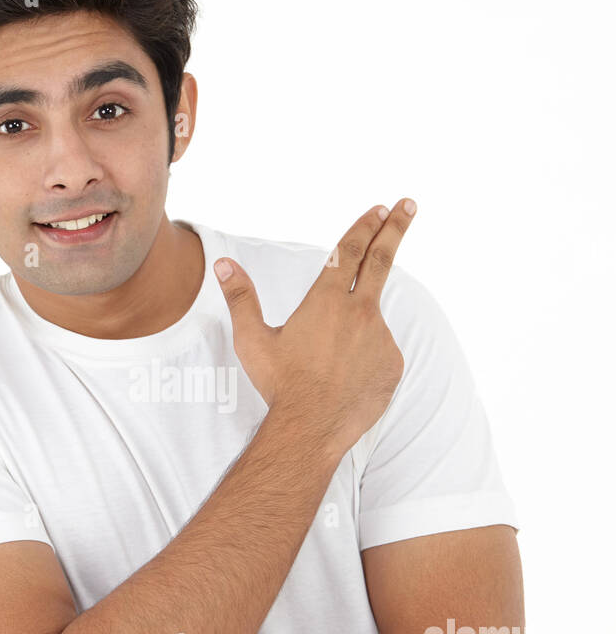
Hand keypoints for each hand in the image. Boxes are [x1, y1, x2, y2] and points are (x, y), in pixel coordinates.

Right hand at [213, 198, 416, 457]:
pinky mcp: (393, 364)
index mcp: (326, 300)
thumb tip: (224, 264)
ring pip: (371, 321)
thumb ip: (241, 298)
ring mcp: (380, 338)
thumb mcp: (252, 340)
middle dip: (396, 228)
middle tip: (408, 205)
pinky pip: (380, 353)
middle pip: (382, 259)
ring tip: (331, 361)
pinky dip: (365, 358)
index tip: (381, 208)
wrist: (312, 429)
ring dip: (357, 330)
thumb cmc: (280, 385)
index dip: (365, 226)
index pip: (349, 250)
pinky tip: (345, 379)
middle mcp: (359, 312)